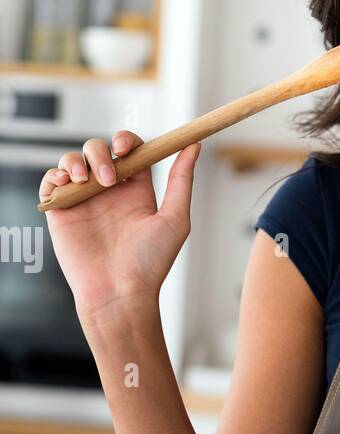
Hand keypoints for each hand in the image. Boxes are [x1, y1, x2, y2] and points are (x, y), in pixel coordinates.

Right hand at [38, 130, 200, 321]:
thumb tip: (195, 145)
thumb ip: (181, 180)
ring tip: (86, 181)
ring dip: (76, 161)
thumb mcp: (174, 218)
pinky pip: (50, 181)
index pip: (129, 150)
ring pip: (72, 160)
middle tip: (108, 177)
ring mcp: (84, 201)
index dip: (126, 140)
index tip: (125, 147)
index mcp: (136, 190)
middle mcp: (109, 192)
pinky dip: (55, 175)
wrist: (119, 293)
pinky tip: (67, 183)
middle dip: (100, 152)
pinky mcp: (61, 212)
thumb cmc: (150, 263)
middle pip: (98, 149)